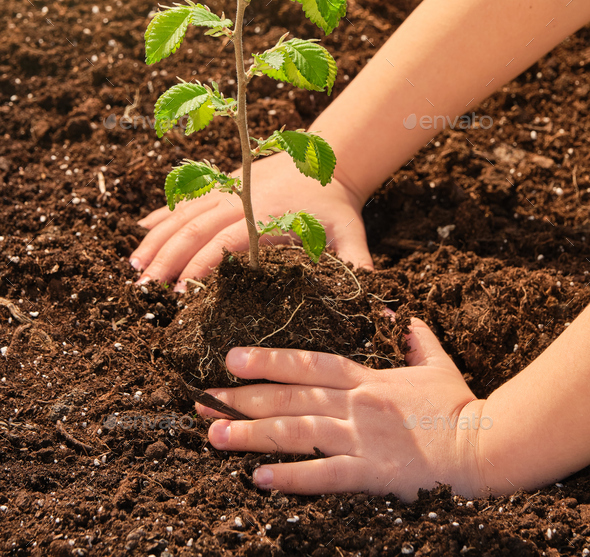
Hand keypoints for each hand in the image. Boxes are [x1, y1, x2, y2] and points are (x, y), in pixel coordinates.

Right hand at [130, 151, 371, 288]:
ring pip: (184, 212)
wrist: (329, 154)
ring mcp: (228, 188)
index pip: (228, 240)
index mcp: (267, 216)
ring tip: (134, 267)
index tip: (181, 292)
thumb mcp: (351, 236)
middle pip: (196, 228)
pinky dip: (164, 214)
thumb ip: (359, 270)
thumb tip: (386, 317)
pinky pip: (187, 198)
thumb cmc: (336, 203)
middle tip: (144, 289)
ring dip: (158, 238)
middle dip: (168, 258)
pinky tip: (140, 230)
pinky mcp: (222, 184)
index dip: (202, 264)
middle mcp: (241, 199)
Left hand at [197, 318, 487, 500]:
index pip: (309, 363)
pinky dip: (291, 477)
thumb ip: (412, 335)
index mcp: (368, 377)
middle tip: (201, 399)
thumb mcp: (435, 359)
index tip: (232, 357)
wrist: (484, 446)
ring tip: (215, 435)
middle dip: (243, 398)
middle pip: (290, 398)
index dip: (269, 359)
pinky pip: (324, 476)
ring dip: (252, 434)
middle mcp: (356, 404)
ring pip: (296, 433)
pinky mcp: (371, 474)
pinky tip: (259, 478)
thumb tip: (397, 311)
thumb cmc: (459, 402)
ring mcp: (361, 439)